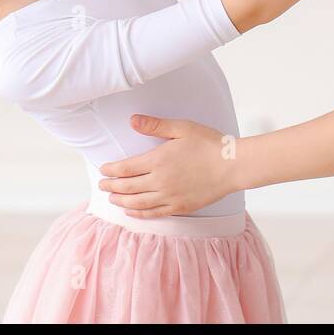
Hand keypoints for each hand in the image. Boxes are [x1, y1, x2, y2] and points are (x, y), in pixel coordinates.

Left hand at [96, 115, 238, 216]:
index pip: (125, 169)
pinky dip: (139, 213)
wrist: (231, 166)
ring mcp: (169, 197)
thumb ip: (155, 125)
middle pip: (127, 188)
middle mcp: (160, 181)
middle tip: (102, 185)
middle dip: (111, 187)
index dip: (110, 171)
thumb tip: (132, 120)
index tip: (103, 170)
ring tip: (112, 199)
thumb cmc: (208, 144)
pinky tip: (131, 211)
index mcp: (158, 160)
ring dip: (121, 201)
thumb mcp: (181, 128)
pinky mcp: (179, 207)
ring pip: (137, 203)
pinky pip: (153, 213)